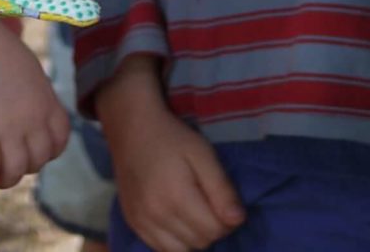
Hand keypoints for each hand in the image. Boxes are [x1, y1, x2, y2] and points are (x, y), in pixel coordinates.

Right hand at [0, 18, 67, 193]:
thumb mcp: (28, 70)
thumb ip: (34, 94)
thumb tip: (30, 109)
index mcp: (46, 101)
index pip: (59, 141)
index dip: (47, 153)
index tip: (32, 153)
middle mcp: (32, 119)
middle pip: (37, 161)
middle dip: (24, 168)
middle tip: (8, 165)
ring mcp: (7, 128)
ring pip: (14, 172)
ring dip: (4, 180)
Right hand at [97, 59, 242, 251]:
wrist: (132, 129)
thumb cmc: (172, 138)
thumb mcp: (203, 154)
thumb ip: (221, 189)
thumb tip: (238, 220)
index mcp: (177, 197)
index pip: (214, 230)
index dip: (228, 220)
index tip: (226, 203)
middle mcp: (156, 215)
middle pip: (200, 242)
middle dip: (212, 228)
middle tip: (210, 204)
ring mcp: (141, 222)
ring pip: (181, 250)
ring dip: (194, 237)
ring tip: (194, 213)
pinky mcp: (132, 223)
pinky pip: (160, 248)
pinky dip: (175, 241)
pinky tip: (177, 221)